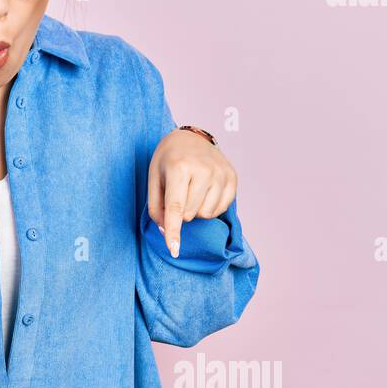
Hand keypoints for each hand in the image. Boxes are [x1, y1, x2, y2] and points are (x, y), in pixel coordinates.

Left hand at [147, 128, 236, 258]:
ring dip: (196, 210)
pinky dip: (209, 207)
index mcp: (179, 167)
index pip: (176, 207)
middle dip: (181, 211)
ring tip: (191, 191)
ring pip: (206, 214)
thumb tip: (167, 232)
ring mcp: (221, 173)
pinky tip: (204, 191)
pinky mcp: (233, 178)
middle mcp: (204, 170)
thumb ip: (156, 207)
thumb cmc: (167, 160)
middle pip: (190, 214)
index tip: (174, 249)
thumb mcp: (153, 179)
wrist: (190, 138)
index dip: (174, 230)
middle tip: (178, 191)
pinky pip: (220, 209)